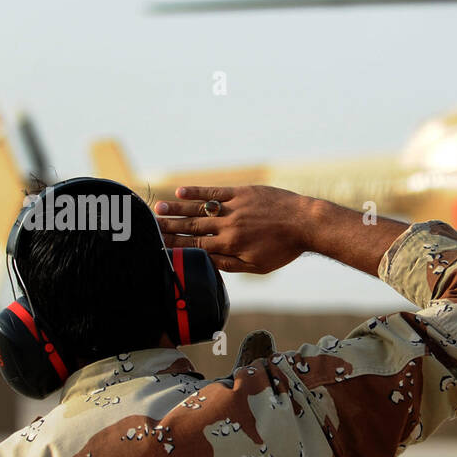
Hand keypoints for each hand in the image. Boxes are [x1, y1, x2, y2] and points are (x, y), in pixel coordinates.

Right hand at [154, 185, 312, 273]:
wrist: (306, 223)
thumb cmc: (284, 248)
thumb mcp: (258, 265)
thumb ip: (230, 263)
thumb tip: (207, 262)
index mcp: (231, 245)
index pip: (196, 245)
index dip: (175, 244)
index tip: (158, 243)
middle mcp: (229, 225)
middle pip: (192, 226)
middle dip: (169, 226)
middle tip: (150, 225)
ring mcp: (236, 207)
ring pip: (200, 208)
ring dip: (177, 208)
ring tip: (159, 208)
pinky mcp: (243, 192)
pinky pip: (215, 192)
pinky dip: (197, 192)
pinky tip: (181, 191)